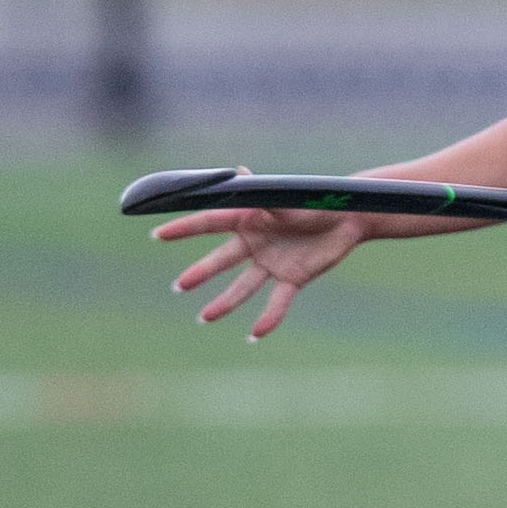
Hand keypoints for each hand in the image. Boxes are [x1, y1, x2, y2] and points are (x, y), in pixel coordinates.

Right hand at [151, 171, 369, 339]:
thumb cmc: (314, 200)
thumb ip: (263, 192)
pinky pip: (277, 302)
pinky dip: (268, 318)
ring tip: (205, 317)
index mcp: (248, 219)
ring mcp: (272, 263)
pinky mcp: (293, 277)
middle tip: (179, 286)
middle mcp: (255, 243)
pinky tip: (255, 335)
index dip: (185, 228)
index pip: (210, 223)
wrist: (348, 216)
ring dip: (225, 302)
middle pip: (222, 261)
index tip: (158, 234)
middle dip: (201, 273)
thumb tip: (240, 173)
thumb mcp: (287, 196)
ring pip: (243, 286)